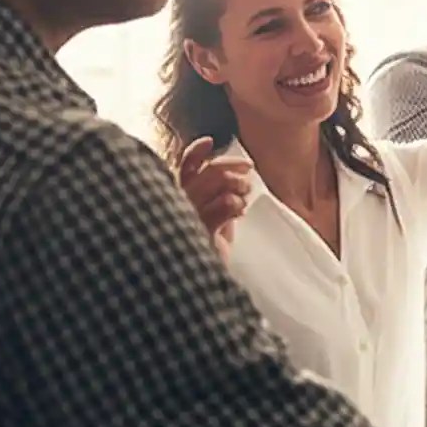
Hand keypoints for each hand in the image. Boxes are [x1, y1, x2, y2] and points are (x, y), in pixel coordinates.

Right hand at [178, 136, 252, 265]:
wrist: (202, 284)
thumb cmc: (207, 252)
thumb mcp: (214, 219)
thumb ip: (216, 198)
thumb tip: (234, 176)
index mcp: (177, 198)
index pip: (183, 168)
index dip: (195, 152)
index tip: (210, 142)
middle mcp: (178, 204)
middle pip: (209, 171)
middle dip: (233, 168)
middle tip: (248, 172)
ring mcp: (187, 216)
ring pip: (217, 181)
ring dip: (239, 185)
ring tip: (245, 195)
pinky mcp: (199, 230)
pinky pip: (224, 203)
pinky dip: (236, 204)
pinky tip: (239, 212)